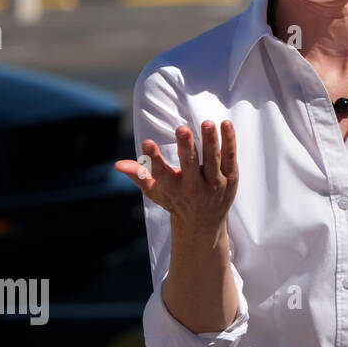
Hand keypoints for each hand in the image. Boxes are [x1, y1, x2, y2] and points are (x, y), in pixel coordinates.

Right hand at [114, 121, 239, 232]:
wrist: (204, 223)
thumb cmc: (175, 200)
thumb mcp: (155, 191)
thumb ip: (138, 176)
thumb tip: (117, 164)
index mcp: (172, 188)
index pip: (161, 173)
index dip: (153, 158)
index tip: (147, 142)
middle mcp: (194, 187)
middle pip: (190, 165)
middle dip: (186, 147)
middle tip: (182, 129)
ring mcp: (214, 184)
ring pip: (213, 160)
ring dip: (211, 141)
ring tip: (207, 123)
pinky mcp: (231, 178)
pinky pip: (230, 157)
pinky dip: (229, 141)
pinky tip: (226, 123)